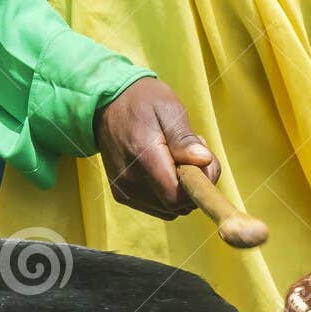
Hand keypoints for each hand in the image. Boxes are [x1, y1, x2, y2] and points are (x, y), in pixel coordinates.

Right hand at [94, 77, 219, 219]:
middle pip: (176, 206)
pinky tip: (165, 168)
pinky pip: (156, 206)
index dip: (197, 186)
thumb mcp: (170, 110)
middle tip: (191, 155)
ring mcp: (124, 189)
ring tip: (176, 159)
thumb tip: (203, 160)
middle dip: (192, 187)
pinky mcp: (122, 193)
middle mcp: (130, 180)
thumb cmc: (144, 102)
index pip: (177, 197)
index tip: (202, 162)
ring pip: (168, 210)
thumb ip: (185, 139)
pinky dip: (167, 193)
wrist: (107, 102)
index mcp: (144, 158)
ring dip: (181, 191)